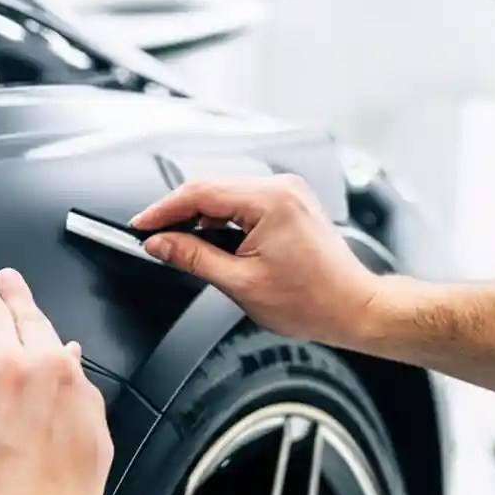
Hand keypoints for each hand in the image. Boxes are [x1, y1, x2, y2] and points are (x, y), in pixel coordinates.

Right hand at [130, 174, 381, 347]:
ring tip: (179, 242)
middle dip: (178, 212)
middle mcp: (281, 188)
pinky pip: (243, 200)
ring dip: (199, 215)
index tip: (141, 225)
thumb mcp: (240, 283)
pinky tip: (209, 238)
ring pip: (225, 193)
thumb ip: (193, 258)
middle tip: (153, 237)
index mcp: (270, 201)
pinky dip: (221, 217)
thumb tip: (161, 244)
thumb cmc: (312, 301)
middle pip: (210, 187)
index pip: (199, 193)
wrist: (353, 307)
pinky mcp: (289, 202)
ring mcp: (287, 193)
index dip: (163, 209)